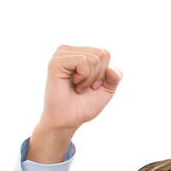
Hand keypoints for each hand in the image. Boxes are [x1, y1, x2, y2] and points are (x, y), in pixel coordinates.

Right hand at [27, 45, 121, 163]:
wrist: (69, 119)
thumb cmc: (84, 105)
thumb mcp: (106, 90)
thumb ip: (115, 77)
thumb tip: (112, 69)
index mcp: (80, 54)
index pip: (105, 53)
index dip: (105, 72)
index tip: (93, 86)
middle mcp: (70, 51)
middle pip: (101, 53)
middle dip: (99, 75)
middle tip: (84, 87)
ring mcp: (61, 55)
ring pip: (93, 57)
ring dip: (90, 77)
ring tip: (78, 86)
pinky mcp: (56, 62)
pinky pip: (82, 60)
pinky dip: (84, 76)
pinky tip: (74, 83)